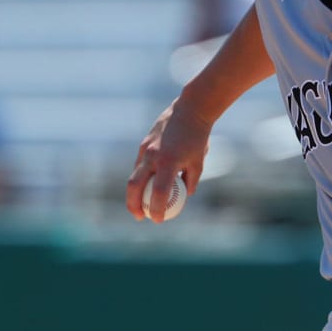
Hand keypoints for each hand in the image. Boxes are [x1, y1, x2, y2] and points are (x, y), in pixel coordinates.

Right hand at [125, 98, 210, 222]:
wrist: (190, 110)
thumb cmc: (198, 137)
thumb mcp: (198, 162)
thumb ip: (190, 181)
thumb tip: (185, 196)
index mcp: (168, 163)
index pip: (159, 193)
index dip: (157, 209)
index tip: (158, 220)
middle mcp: (153, 156)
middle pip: (135, 186)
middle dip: (133, 205)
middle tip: (139, 217)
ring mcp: (146, 149)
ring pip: (134, 175)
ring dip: (135, 192)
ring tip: (140, 204)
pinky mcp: (143, 144)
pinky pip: (139, 165)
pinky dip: (140, 177)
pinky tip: (146, 184)